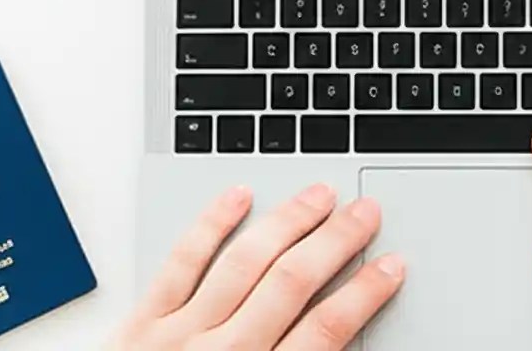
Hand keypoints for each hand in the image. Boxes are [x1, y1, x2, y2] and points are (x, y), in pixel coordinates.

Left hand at [110, 184, 403, 350]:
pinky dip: (211, 225)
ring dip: (289, 222)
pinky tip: (238, 197)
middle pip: (293, 283)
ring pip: (245, 262)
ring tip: (319, 195)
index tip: (391, 267)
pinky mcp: (140, 324)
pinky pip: (181, 263)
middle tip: (365, 212)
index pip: (326, 331)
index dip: (364, 294)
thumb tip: (336, 345)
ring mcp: (179, 335)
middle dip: (337, 241)